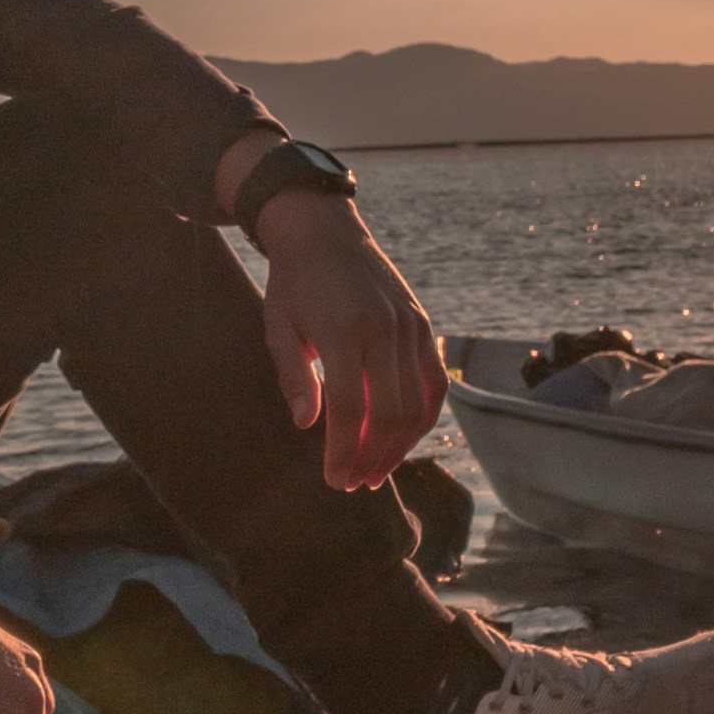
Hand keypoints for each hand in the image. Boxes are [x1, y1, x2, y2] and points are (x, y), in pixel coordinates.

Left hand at [252, 189, 449, 492]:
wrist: (324, 231)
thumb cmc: (293, 283)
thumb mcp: (278, 326)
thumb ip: (294, 376)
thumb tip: (306, 425)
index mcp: (343, 331)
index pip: (351, 410)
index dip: (345, 452)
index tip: (335, 480)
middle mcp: (384, 329)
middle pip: (390, 414)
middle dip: (374, 457)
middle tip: (354, 482)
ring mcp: (410, 326)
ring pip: (419, 404)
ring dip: (401, 445)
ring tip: (376, 469)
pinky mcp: (423, 325)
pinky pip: (435, 382)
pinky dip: (424, 416)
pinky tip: (403, 437)